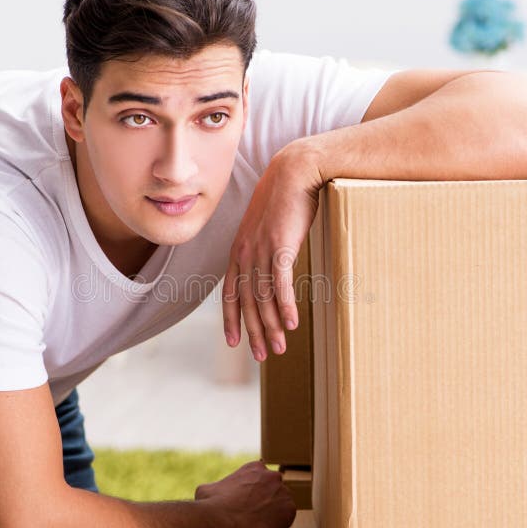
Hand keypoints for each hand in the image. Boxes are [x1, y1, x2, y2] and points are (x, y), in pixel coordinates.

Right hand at [195, 461, 296, 527]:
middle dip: (268, 500)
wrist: (220, 520)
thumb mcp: (208, 488)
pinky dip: (280, 525)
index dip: (257, 491)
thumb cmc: (212, 504)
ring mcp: (283, 492)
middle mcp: (272, 476)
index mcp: (255, 467)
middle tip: (257, 514)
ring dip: (275, 512)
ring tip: (261, 525)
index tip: (251, 502)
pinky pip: (288, 517)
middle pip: (275, 489)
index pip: (263, 478)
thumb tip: (213, 492)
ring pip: (283, 503)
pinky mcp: (289, 510)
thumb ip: (218, 486)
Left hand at [222, 141, 321, 360]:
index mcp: (238, 251)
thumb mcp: (267, 227)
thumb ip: (264, 248)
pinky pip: (281, 284)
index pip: (232, 294)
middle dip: (254, 332)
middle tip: (263, 356)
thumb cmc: (284, 199)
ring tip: (280, 348)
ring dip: (272, 326)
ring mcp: (261, 250)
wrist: (294, 171)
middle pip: (248, 303)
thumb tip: (270, 266)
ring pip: (264, 298)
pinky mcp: (281, 246)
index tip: (235, 342)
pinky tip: (292, 324)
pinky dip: (286, 306)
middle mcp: (245, 254)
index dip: (232, 320)